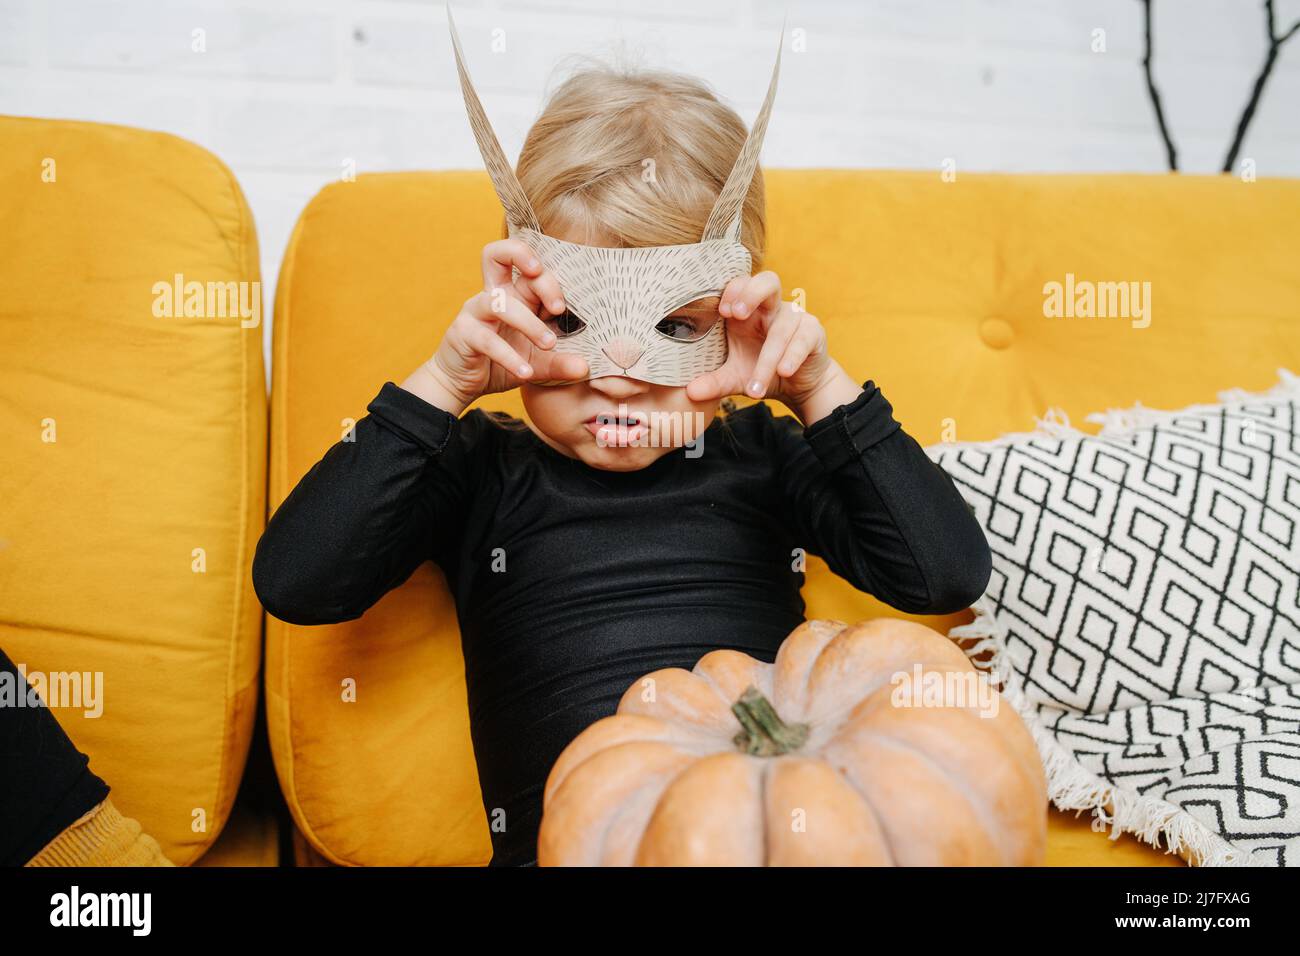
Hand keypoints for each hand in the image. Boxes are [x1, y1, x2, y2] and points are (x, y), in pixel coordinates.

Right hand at [403, 238, 588, 413]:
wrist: (462, 384)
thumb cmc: (500, 364)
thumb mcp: (537, 364)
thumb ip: (559, 363)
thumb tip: (585, 368)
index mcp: (512, 293)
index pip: (527, 266)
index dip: (547, 278)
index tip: (562, 308)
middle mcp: (492, 295)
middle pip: (497, 255)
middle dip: (529, 268)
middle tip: (557, 306)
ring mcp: (475, 311)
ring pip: (499, 302)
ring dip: (529, 323)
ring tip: (549, 344)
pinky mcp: (463, 334)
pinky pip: (488, 340)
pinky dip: (509, 357)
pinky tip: (526, 373)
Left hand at [684, 270, 837, 410]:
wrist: (799, 385)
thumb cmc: (763, 371)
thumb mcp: (735, 378)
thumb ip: (714, 382)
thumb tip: (690, 393)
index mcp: (749, 310)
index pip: (741, 284)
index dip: (733, 291)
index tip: (721, 311)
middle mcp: (772, 308)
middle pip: (768, 280)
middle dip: (751, 293)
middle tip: (737, 314)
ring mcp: (795, 318)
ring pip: (782, 327)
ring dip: (768, 358)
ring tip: (755, 387)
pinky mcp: (813, 332)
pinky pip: (803, 339)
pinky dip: (792, 355)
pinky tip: (783, 372)